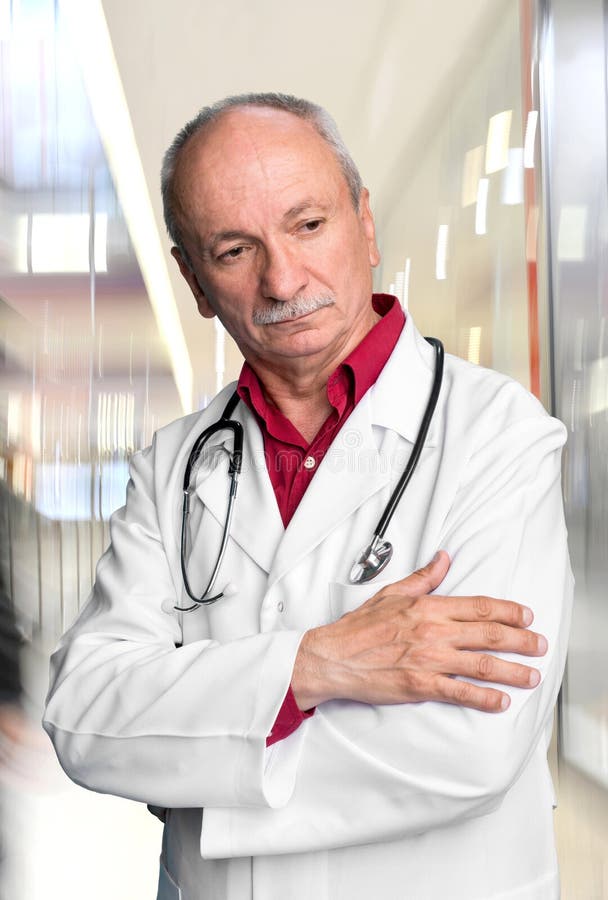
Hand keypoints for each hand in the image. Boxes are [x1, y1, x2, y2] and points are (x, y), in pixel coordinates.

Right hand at [291, 551, 547, 712]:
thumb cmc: (358, 628)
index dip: (508, 611)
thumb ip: (423, 577)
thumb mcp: (391, 593)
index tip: (527, 616)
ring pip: (481, 664)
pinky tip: (500, 701)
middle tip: (540, 646)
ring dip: (512, 671)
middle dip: (522, 641)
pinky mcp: (418, 685)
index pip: (479, 607)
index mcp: (427, 607)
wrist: (331, 657)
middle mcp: (432, 631)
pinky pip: (459, 692)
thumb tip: (443, 558)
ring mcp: (427, 659)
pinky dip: (484, 697)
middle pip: (489, 634)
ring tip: (531, 676)